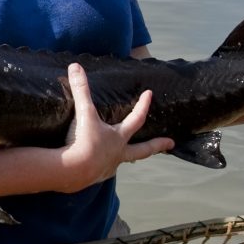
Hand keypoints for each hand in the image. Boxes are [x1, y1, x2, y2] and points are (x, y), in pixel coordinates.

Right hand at [63, 63, 173, 186]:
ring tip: (127, 157)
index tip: (149, 94)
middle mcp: (118, 154)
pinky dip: (102, 167)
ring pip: (122, 161)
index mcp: (118, 137)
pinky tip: (97, 166)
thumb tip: (75, 65)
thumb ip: (81, 90)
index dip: (143, 105)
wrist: (73, 171)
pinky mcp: (95, 178)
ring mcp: (108, 168)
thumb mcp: (84, 113)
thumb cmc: (84, 142)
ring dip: (126, 157)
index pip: (136, 118)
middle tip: (170, 144)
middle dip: (157, 145)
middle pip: (142, 150)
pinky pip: (102, 171)